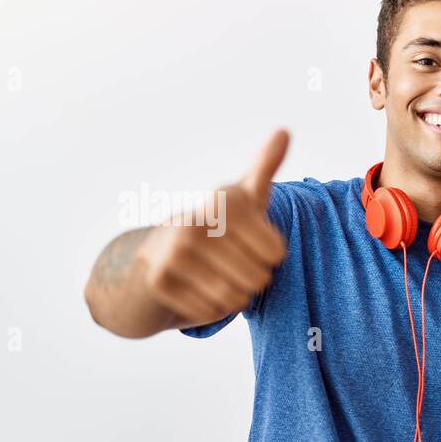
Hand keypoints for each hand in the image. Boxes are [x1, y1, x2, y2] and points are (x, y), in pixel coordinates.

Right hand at [136, 129, 290, 325]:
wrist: (156, 254)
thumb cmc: (215, 226)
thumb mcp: (243, 197)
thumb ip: (264, 167)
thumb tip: (284, 130)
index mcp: (221, 204)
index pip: (277, 254)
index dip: (271, 255)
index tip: (248, 241)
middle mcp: (194, 223)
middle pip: (260, 278)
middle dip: (253, 277)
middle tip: (229, 262)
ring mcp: (173, 253)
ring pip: (238, 297)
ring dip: (235, 295)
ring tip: (215, 275)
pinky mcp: (160, 282)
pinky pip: (213, 311)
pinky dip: (212, 308)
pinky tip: (197, 289)